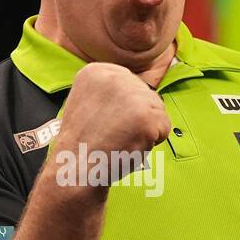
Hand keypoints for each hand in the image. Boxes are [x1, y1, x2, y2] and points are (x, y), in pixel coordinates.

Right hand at [55, 61, 171, 159]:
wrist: (75, 168)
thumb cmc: (83, 142)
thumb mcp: (86, 101)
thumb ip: (110, 92)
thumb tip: (137, 92)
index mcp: (97, 71)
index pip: (131, 83)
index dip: (124, 107)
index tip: (106, 119)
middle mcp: (115, 77)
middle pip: (147, 95)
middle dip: (136, 117)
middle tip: (113, 132)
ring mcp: (132, 96)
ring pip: (158, 111)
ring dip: (145, 129)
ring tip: (120, 138)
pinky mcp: (147, 116)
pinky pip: (165, 127)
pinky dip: (152, 142)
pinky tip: (129, 145)